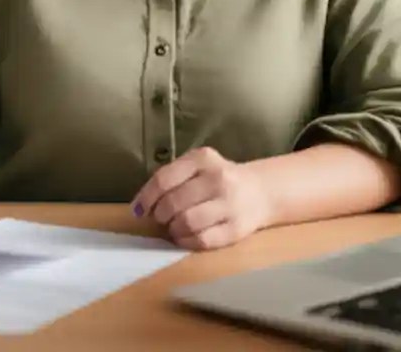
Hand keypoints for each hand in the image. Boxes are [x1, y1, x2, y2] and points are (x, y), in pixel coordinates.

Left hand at [131, 147, 273, 250]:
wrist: (261, 191)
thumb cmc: (219, 179)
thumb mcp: (197, 167)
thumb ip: (170, 179)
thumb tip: (139, 207)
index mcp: (203, 159)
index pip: (164, 180)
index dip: (146, 198)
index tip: (139, 210)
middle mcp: (218, 179)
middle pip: (173, 203)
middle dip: (160, 215)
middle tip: (161, 218)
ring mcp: (229, 204)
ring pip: (186, 222)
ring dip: (173, 229)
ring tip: (174, 227)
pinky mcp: (236, 229)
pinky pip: (202, 240)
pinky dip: (186, 241)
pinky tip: (186, 237)